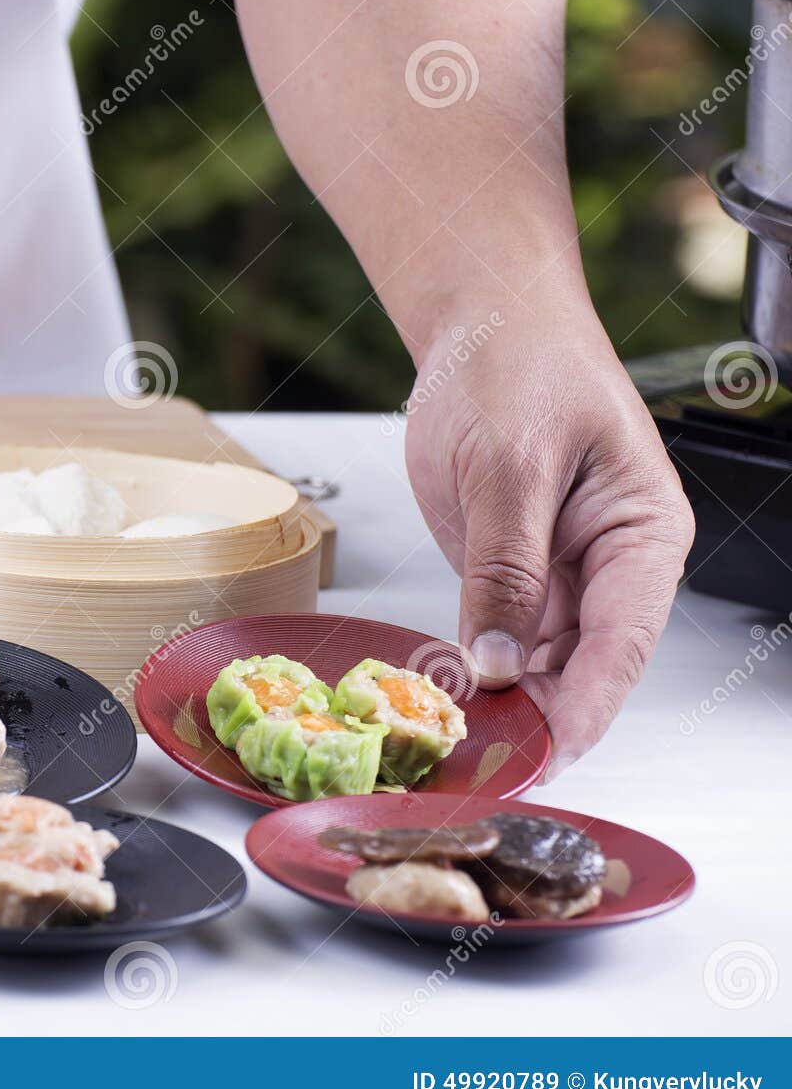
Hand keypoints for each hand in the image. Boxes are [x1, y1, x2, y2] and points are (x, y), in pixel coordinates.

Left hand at [403, 313, 693, 778]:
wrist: (481, 322)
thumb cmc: (517, 365)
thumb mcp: (509, 467)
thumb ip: (504, 570)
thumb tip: (495, 662)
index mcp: (643, 535)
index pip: (624, 646)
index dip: (583, 711)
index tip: (542, 758)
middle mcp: (612, 564)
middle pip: (586, 668)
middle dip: (538, 721)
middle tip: (480, 767)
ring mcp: (562, 572)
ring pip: (543, 663)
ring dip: (504, 706)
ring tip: (456, 750)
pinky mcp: (513, 571)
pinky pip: (502, 637)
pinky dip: (476, 673)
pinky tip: (445, 704)